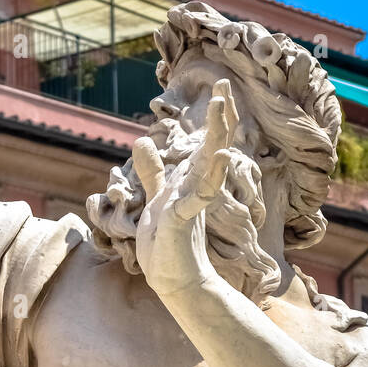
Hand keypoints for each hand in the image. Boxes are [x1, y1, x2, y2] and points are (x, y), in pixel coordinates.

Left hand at [131, 79, 237, 298]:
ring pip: (210, 164)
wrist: (172, 280)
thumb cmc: (166, 244)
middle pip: (215, 146)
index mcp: (190, 181)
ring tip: (222, 107)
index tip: (223, 88)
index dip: (217, 118)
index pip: (208, 143)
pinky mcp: (183, 219)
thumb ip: (153, 172)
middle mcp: (196, 188)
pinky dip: (209, 177)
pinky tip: (220, 158)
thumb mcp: (156, 198)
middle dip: (221, 118)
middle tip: (226, 86)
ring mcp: (192, 203)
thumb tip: (141, 140)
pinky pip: (198, 195)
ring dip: (217, 136)